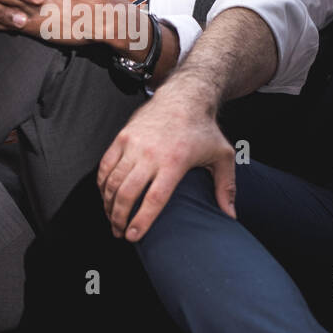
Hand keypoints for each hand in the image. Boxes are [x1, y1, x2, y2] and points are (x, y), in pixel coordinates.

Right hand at [97, 88, 236, 241]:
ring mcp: (133, 144)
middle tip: (119, 232)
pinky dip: (102, 183)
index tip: (134, 236)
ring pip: (112, 180)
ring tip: (112, 219)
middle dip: (119, 217)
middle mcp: (150, 153)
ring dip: (108, 203)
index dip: (141, 220)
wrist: (185, 96)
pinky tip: (105, 196)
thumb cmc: (204, 129)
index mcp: (174, 162)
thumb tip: (230, 215)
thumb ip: (226, 187)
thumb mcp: (222, 156)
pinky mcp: (123, 136)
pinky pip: (106, 164)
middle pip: (127, 193)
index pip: (154, 198)